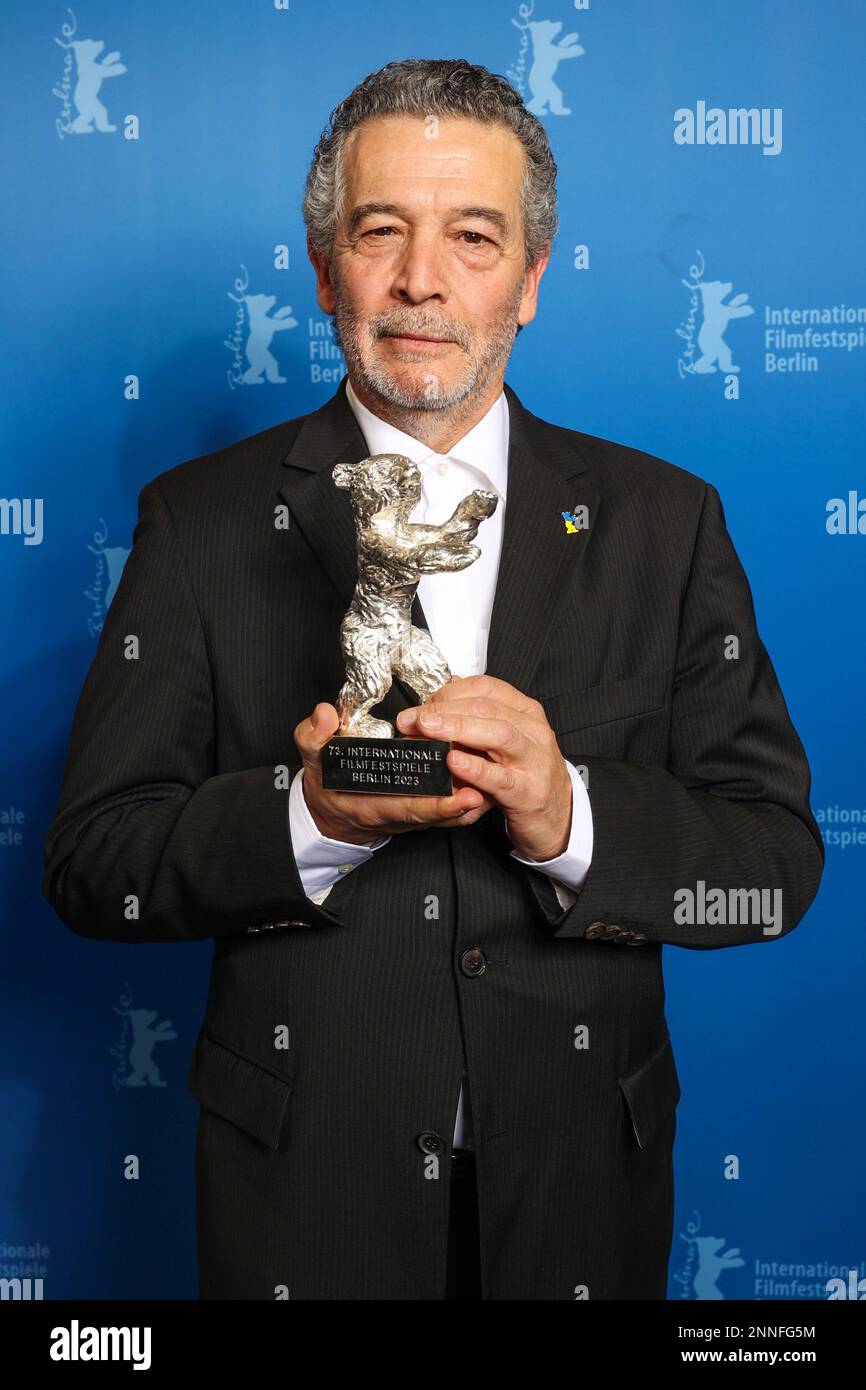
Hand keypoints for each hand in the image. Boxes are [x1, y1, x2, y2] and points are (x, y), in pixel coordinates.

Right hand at [293, 702, 495, 844]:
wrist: (332, 803)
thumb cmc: (326, 782)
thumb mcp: (312, 758)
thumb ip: (313, 737)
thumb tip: (323, 715)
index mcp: (377, 803)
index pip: (413, 808)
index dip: (441, 806)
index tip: (466, 795)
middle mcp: (403, 810)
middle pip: (444, 812)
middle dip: (471, 801)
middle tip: (495, 785)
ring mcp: (418, 809)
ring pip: (455, 809)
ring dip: (478, 795)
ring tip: (499, 776)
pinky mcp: (427, 803)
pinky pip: (456, 801)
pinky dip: (474, 789)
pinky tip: (487, 767)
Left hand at [395, 674, 572, 860]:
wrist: (556, 816)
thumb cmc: (526, 775)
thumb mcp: (504, 741)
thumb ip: (479, 718)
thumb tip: (447, 691)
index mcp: (525, 712)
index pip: (485, 688)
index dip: (448, 693)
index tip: (421, 707)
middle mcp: (533, 731)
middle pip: (486, 708)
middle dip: (444, 710)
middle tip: (413, 719)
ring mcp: (534, 761)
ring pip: (498, 734)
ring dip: (457, 729)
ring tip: (428, 731)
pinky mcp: (529, 792)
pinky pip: (501, 777)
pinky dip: (475, 768)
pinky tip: (454, 762)